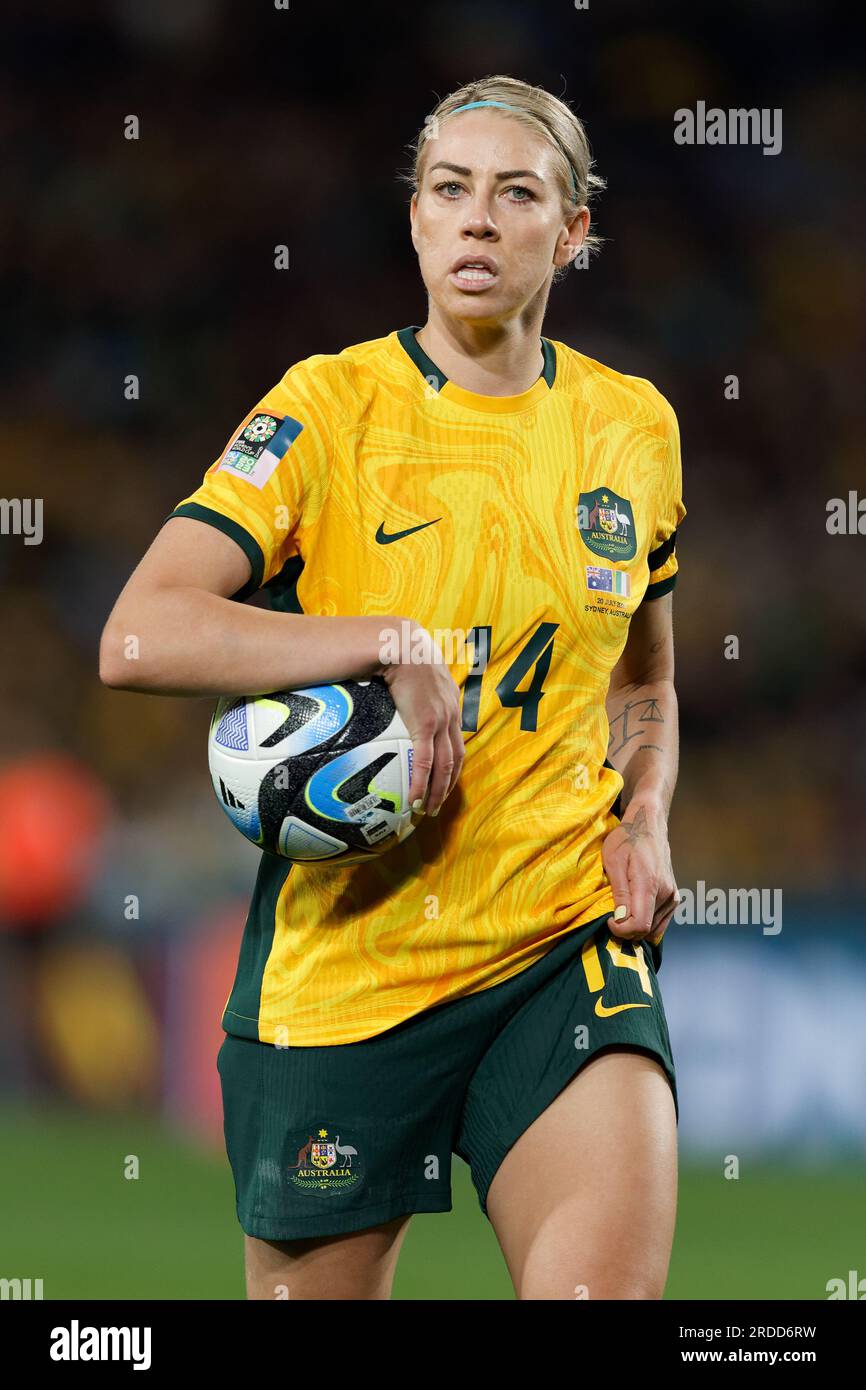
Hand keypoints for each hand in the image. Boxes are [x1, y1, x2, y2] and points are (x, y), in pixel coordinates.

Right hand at [378, 620, 464, 816]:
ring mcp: (441, 721)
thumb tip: (389, 690)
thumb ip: (410, 683)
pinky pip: (425, 762)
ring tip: (427, 809)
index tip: (444, 780)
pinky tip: (415, 799)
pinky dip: (422, 784)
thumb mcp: (414, 667)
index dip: (453, 764)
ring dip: (437, 791)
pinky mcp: (426, 725)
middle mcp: (451, 714)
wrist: (400, 644)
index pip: (457, 740)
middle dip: (448, 784)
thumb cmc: (400, 651)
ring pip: (445, 766)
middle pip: (457, 759)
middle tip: (437, 803)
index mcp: (450, 702)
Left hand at [601, 799, 679, 945]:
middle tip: (611, 917)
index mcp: (649, 885)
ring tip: (621, 913)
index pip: (639, 924)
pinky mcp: (674, 896)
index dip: (621, 930)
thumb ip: (619, 892)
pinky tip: (634, 914)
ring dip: (636, 928)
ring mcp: (672, 895)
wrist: (648, 824)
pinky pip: (661, 921)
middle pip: (646, 929)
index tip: (608, 920)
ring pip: (653, 928)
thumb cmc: (627, 838)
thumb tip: (621, 919)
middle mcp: (665, 893)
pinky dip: (647, 924)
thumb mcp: (613, 861)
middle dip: (626, 931)